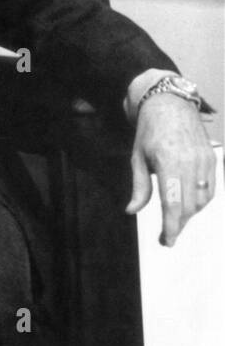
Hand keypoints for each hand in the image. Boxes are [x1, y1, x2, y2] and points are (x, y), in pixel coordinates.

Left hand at [126, 94, 216, 245]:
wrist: (170, 105)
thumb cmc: (149, 132)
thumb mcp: (137, 158)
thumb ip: (139, 187)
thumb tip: (131, 210)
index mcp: (168, 162)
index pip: (173, 203)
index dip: (171, 225)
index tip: (167, 241)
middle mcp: (190, 163)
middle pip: (190, 205)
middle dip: (179, 223)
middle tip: (168, 233)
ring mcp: (205, 161)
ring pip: (203, 200)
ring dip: (190, 214)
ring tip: (176, 219)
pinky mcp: (212, 159)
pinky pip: (211, 189)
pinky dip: (201, 201)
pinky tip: (189, 204)